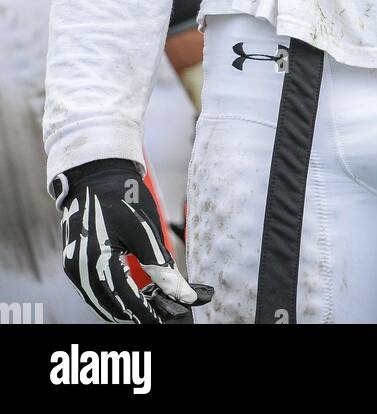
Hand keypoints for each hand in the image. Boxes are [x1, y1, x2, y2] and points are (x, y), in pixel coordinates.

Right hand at [53, 158, 212, 323]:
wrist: (96, 175)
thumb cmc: (122, 197)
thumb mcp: (146, 231)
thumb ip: (162, 267)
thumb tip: (184, 294)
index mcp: (97, 258)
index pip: (125, 300)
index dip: (148, 313)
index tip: (168, 320)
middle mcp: (79, 268)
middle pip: (110, 307)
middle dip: (137, 315)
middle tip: (163, 316)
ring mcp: (73, 268)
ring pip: (100, 303)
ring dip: (124, 310)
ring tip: (151, 309)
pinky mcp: (74, 264)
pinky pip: (93, 292)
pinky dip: (112, 299)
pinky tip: (131, 298)